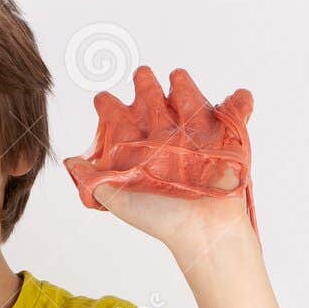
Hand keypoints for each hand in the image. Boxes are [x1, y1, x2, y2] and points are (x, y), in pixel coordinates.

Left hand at [65, 65, 255, 249]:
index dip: (110, 107)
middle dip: (145, 85)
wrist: (203, 232)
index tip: (103, 99)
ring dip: (184, 86)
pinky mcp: (225, 138)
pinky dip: (239, 103)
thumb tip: (69, 161)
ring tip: (176, 76)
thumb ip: (93, 180)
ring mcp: (195, 134)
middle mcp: (165, 136)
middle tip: (141, 74)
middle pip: (152, 100)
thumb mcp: (118, 200)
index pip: (120, 118)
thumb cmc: (161, 220)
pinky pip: (234, 114)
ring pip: (188, 99)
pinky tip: (236, 97)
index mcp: (138, 148)